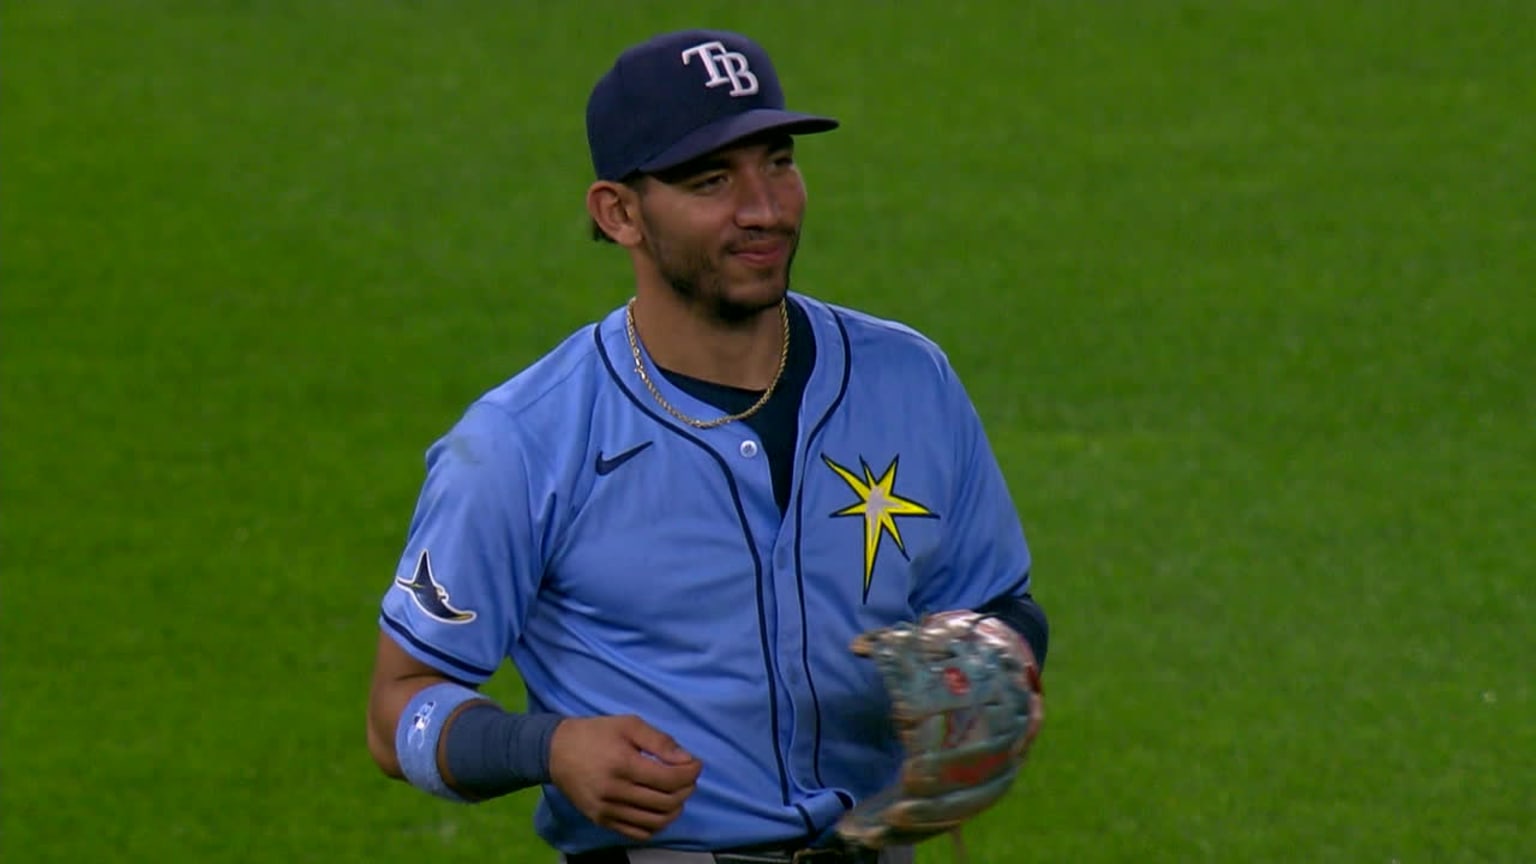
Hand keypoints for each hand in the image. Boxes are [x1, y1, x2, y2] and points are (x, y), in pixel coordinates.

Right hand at [548, 715, 702, 841]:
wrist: (555, 751)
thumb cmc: (595, 733)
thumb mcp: (628, 725)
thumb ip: (659, 741)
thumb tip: (686, 759)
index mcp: (623, 764)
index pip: (670, 779)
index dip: (691, 773)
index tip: (696, 764)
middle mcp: (615, 791)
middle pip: (667, 801)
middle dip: (687, 789)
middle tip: (687, 776)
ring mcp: (608, 810)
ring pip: (656, 821)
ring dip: (675, 808)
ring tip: (676, 792)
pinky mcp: (602, 821)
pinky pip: (638, 833)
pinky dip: (656, 825)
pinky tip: (659, 809)